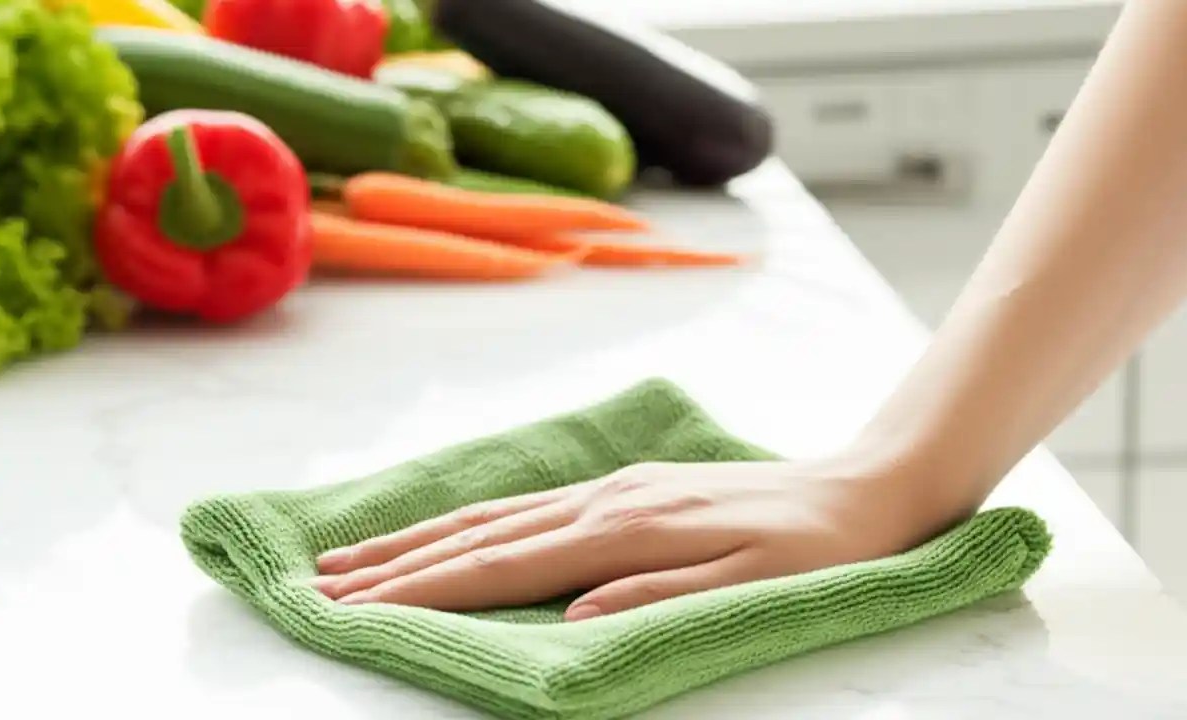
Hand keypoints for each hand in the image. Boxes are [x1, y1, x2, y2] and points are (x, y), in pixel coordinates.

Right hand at [312, 457, 956, 619]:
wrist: (865, 485)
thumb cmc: (817, 548)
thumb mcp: (757, 584)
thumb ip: (663, 597)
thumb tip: (574, 618)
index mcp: (629, 530)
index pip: (505, 567)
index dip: (427, 590)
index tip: (354, 608)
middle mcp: (608, 501)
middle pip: (482, 535)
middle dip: (399, 562)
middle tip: (321, 582)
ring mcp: (616, 488)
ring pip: (498, 513)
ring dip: (423, 536)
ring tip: (358, 553)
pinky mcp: (630, 486)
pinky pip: (530, 503)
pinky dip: (475, 519)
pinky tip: (455, 528)